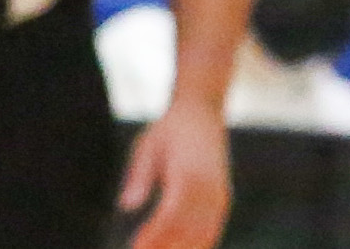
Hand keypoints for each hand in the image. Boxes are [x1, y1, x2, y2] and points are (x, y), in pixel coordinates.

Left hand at [119, 97, 232, 248]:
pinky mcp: (223, 201)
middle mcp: (209, 190)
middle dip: (166, 248)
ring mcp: (220, 197)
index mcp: (188, 175)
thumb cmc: (169, 130)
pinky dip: (198, 244)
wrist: (202, 114)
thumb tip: (126, 206)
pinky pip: (212, 231)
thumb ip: (139, 177)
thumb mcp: (147, 146)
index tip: (135, 247)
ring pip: (203, 235)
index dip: (154, 235)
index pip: (170, 215)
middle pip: (187, 231)